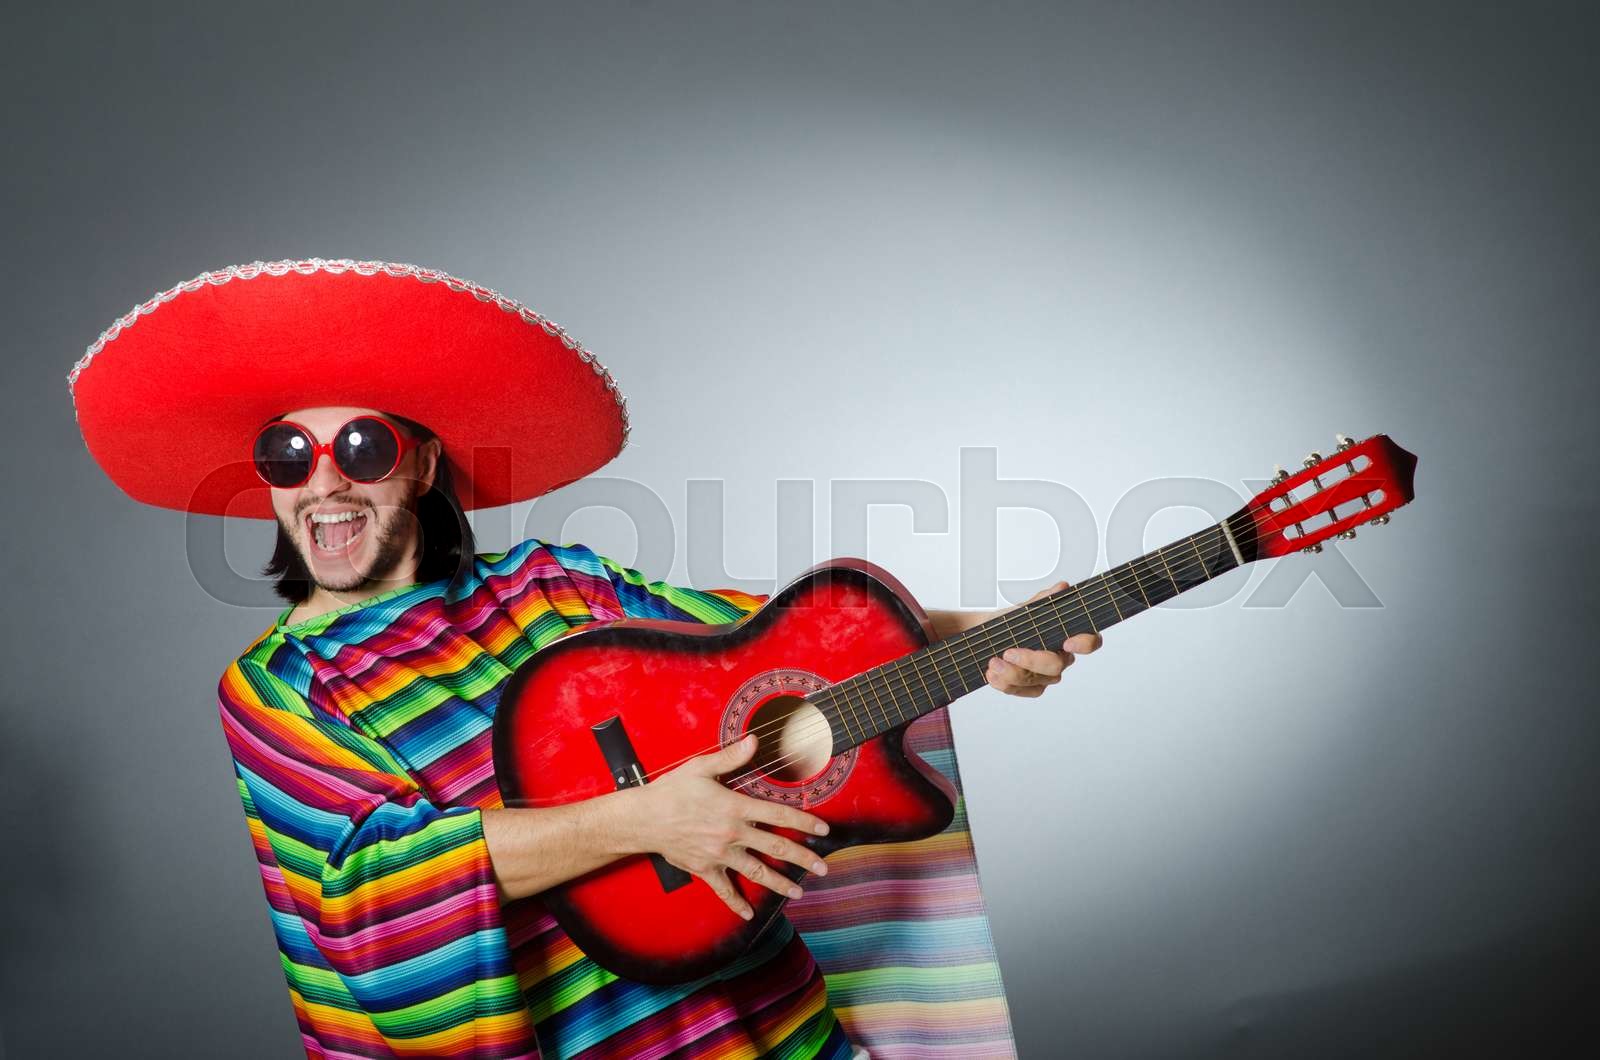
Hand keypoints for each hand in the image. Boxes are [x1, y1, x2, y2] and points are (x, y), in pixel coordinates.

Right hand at [635, 733, 830, 919]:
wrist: (643, 819)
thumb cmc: (672, 791)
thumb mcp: (702, 768)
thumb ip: (732, 757)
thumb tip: (755, 741)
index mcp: (735, 808)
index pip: (778, 816)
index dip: (803, 822)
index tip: (823, 829)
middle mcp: (732, 834)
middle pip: (775, 847)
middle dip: (803, 858)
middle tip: (823, 867)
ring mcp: (720, 855)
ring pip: (757, 872)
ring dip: (780, 882)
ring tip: (799, 892)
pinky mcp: (705, 869)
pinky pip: (724, 890)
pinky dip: (736, 903)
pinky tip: (749, 913)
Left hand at [984, 580, 1103, 696]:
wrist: (988, 637)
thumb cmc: (1012, 623)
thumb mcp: (1024, 610)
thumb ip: (1043, 601)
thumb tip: (1061, 588)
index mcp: (1066, 636)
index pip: (1089, 641)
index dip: (1084, 644)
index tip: (1067, 642)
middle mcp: (1061, 657)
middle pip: (1056, 666)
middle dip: (1031, 660)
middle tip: (1008, 652)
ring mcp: (1048, 675)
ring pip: (1037, 681)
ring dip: (1011, 673)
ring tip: (993, 662)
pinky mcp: (1033, 687)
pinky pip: (1023, 691)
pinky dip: (1006, 684)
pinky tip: (993, 675)